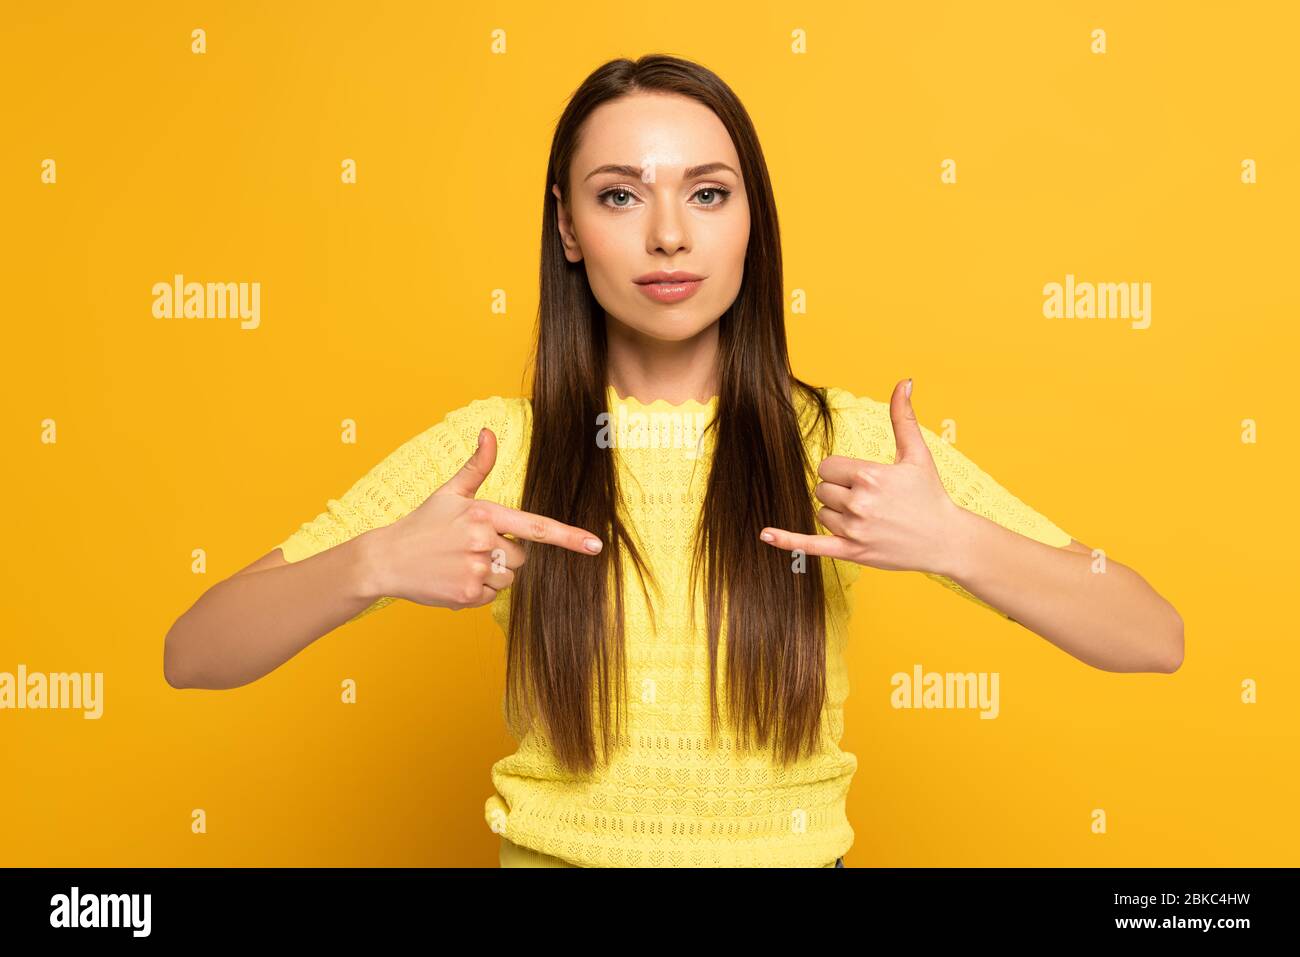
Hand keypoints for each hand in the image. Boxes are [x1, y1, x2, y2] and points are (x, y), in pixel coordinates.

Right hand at [369, 427, 603, 609]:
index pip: (536, 527)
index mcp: (484, 514)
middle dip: (507, 555)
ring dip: (493, 574)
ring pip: (509, 580)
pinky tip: (455, 577)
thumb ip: (477, 465)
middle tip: (473, 548)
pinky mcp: (467, 595)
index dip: (569, 537)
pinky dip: (478, 590)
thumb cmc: (423, 523)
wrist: (387, 559)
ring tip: (461, 562)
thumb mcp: (450, 491)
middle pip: (523, 558)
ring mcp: (475, 570)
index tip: (595, 545)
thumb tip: (489, 432)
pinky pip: (491, 596)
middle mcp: (483, 543)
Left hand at [760, 378, 962, 575]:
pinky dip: (787, 540)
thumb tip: (904, 381)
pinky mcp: (852, 552)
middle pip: (821, 489)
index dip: (839, 471)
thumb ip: (903, 417)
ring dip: (836, 513)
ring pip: (820, 512)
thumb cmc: (931, 494)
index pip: (827, 467)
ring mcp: (854, 530)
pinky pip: (811, 545)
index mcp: (869, 475)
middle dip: (838, 491)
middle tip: (867, 498)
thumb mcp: (917, 453)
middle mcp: (859, 502)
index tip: (859, 477)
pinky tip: (765, 534)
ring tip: (867, 516)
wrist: (946, 539)